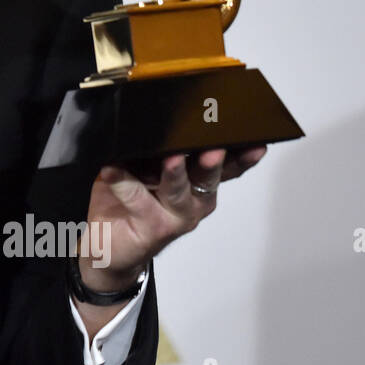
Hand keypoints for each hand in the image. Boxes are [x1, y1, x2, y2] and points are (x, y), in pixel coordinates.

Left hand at [82, 144, 267, 291]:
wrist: (111, 246)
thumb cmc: (128, 201)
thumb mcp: (145, 168)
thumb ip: (154, 150)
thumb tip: (154, 118)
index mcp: (199, 182)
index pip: (228, 165)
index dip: (241, 153)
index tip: (253, 138)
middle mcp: (194, 200)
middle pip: (208, 176)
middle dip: (212, 160)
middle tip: (214, 146)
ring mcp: (176, 215)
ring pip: (178, 190)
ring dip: (175, 173)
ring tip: (171, 158)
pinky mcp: (152, 227)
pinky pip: (137, 199)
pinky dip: (123, 182)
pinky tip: (111, 169)